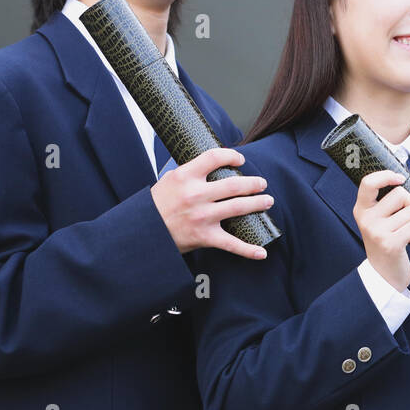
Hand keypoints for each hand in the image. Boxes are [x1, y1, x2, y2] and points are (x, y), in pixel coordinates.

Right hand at [151, 148, 272, 258]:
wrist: (142, 233)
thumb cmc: (156, 205)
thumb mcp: (168, 181)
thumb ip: (189, 173)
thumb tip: (210, 164)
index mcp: (185, 177)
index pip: (214, 157)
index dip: (231, 156)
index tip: (240, 160)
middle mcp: (195, 195)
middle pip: (234, 185)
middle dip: (254, 184)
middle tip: (262, 183)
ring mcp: (201, 216)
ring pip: (238, 207)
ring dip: (257, 204)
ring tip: (267, 201)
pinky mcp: (204, 237)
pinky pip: (231, 244)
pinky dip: (248, 250)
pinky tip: (261, 253)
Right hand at [353, 170, 409, 291]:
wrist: (383, 275)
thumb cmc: (387, 242)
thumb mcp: (380, 220)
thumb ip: (388, 203)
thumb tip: (408, 183)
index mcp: (361, 209)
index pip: (368, 183)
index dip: (386, 175)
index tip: (400, 178)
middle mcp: (366, 219)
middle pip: (400, 194)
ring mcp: (376, 231)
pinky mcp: (389, 244)